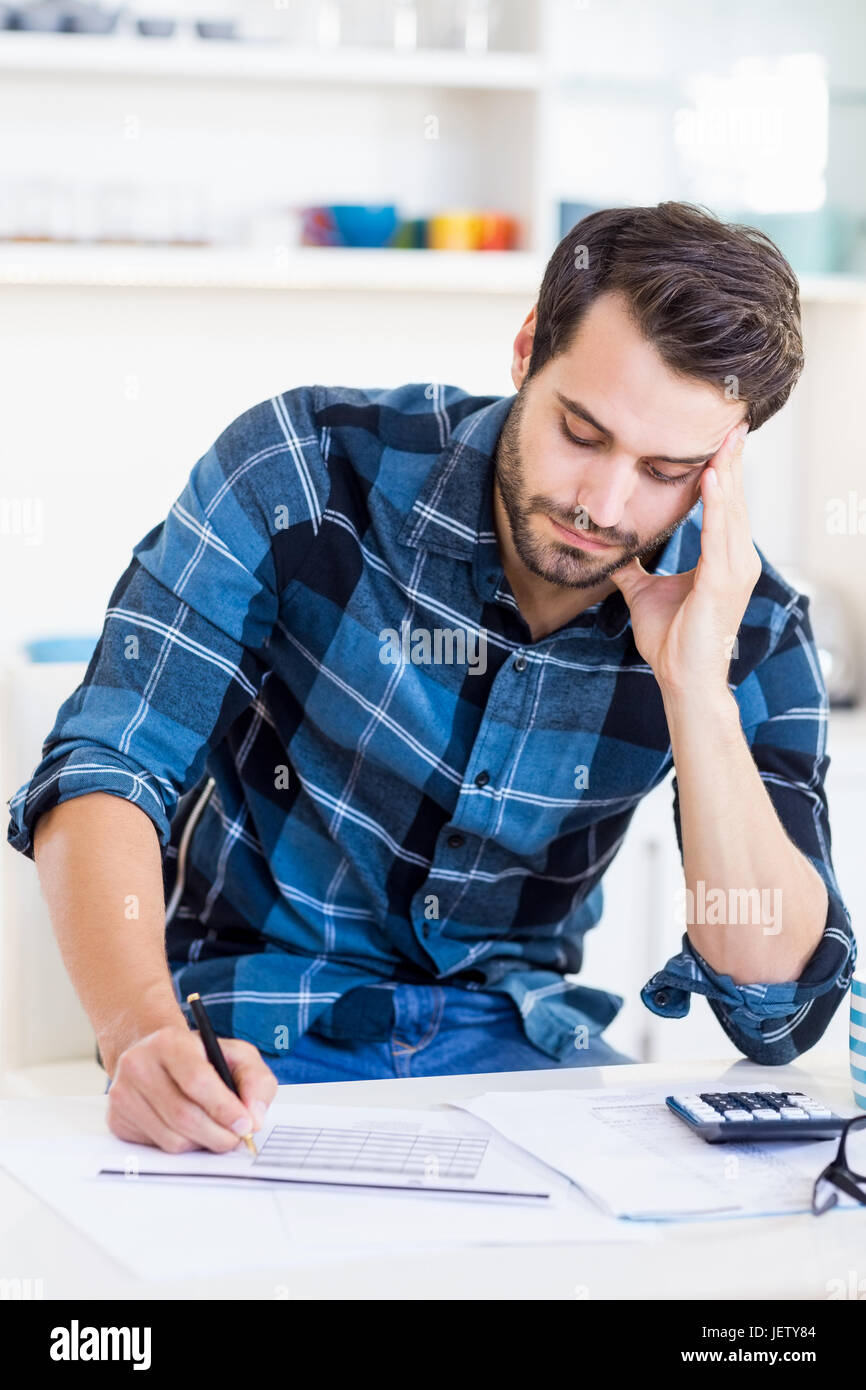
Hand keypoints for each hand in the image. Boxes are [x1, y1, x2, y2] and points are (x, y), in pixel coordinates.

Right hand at [106, 1025, 277, 1153]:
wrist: (157, 1056)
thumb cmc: (201, 1057)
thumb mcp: (236, 1055)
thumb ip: (255, 1081)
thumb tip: (254, 1117)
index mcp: (169, 1041)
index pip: (197, 1080)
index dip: (224, 1108)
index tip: (245, 1124)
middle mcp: (138, 1064)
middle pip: (184, 1115)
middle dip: (218, 1134)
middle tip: (237, 1138)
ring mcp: (123, 1093)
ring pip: (171, 1138)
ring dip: (202, 1143)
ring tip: (214, 1131)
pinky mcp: (117, 1120)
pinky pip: (157, 1148)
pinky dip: (182, 1146)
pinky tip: (189, 1129)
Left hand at [609, 421, 759, 696]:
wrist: (682, 678)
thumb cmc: (671, 641)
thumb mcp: (644, 594)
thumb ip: (633, 570)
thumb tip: (612, 552)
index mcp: (723, 558)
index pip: (724, 505)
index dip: (722, 471)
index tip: (717, 438)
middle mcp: (736, 559)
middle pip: (734, 499)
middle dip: (730, 460)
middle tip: (730, 421)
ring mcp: (735, 570)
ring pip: (731, 510)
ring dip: (726, 472)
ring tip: (722, 438)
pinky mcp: (724, 582)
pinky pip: (720, 535)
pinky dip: (715, 506)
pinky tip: (709, 478)